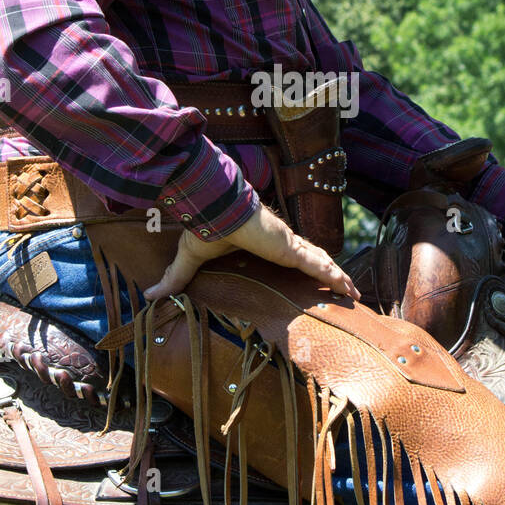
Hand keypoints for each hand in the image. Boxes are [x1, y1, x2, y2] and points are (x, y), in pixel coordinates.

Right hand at [144, 202, 360, 301]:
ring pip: (322, 264)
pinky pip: (320, 266)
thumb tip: (150, 296)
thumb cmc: (206, 227)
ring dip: (338, 278)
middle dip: (328, 273)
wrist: (213, 208)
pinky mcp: (293, 248)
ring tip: (354, 295)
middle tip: (343, 291)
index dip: (303, 266)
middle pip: (312, 260)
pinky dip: (336, 278)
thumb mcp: (192, 259)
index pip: (289, 256)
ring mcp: (290, 245)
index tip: (313, 279)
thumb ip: (177, 279)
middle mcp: (282, 244)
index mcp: (263, 245)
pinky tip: (350, 290)